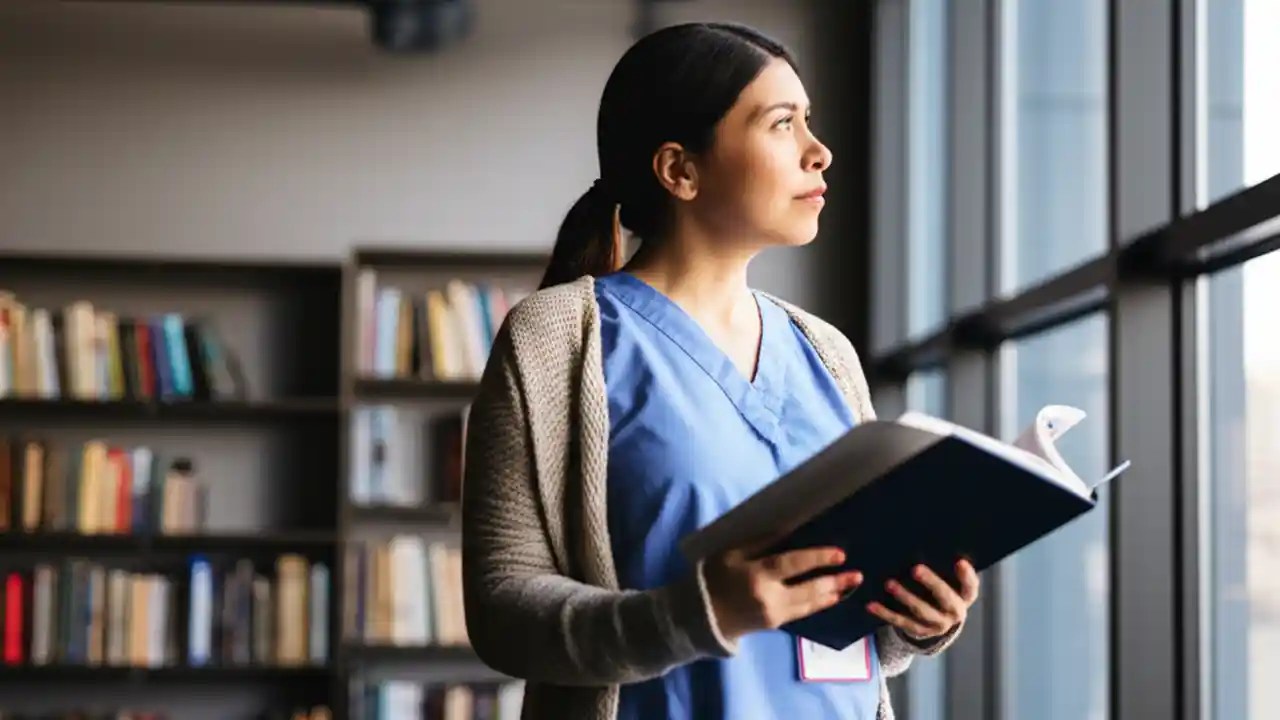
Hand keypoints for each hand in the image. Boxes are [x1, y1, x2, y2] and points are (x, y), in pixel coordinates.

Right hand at [704, 539, 862, 642]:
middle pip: (808, 589)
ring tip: (851, 585)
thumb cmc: (715, 576)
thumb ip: (761, 543)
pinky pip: (803, 613)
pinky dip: (819, 605)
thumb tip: (791, 530)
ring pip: (809, 604)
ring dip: (832, 593)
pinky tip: (832, 598)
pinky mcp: (775, 624)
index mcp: (756, 574)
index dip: (817, 558)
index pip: (792, 564)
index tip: (840, 554)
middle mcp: (768, 597)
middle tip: (857, 574)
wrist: (702, 615)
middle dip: (835, 581)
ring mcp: (773, 614)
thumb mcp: (732, 554)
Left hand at [867, 559, 979, 640]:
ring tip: (889, 583)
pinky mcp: (919, 632)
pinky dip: (885, 613)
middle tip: (916, 569)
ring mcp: (937, 625)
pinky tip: (871, 605)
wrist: (938, 620)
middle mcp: (955, 613)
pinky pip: (901, 623)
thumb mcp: (949, 580)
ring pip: (922, 611)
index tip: (959, 561)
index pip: (970, 587)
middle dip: (932, 583)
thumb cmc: (942, 589)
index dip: (967, 576)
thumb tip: (928, 539)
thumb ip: (943, 566)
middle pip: (945, 599)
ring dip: (905, 597)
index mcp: (965, 597)